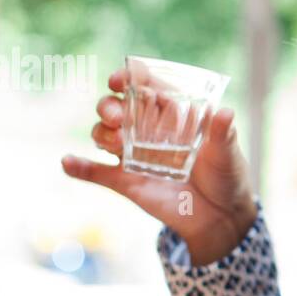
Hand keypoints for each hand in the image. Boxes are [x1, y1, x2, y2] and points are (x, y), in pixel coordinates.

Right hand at [61, 67, 259, 265]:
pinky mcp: (127, 182)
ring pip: (104, 135)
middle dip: (108, 107)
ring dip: (101, 133)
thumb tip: (225, 112)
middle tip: (117, 117)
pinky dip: (80, 167)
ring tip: (116, 143)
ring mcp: (134, 154)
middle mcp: (147, 130)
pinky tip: (68, 162)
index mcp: (171, 113)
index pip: (143, 86)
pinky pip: (97, 173)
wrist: (221, 218)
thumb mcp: (228, 153)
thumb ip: (223, 134)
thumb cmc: (227, 176)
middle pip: (116, 108)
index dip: (127, 78)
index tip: (119, 80)